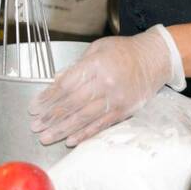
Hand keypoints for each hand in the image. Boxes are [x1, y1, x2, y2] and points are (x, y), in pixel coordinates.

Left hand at [28, 28, 174, 145]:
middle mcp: (106, 83)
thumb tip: (57, 81)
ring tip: (46, 137)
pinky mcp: (124, 111)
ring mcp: (116, 99)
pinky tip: (70, 140)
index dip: (48, 98)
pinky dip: (84, 134)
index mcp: (96, 65)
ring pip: (84, 118)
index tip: (35, 107)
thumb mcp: (98, 49)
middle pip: (72, 104)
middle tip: (35, 126)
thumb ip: (77, 66)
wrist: (155, 59)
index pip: (66, 85)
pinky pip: (100, 125)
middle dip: (51, 117)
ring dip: (62, 130)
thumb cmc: (124, 51)